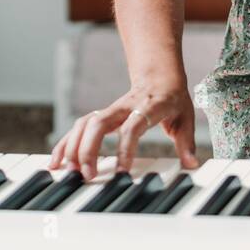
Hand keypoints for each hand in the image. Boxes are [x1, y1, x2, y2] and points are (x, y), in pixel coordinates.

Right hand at [48, 79, 200, 179]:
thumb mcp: (186, 117)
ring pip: (85, 123)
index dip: (125, 147)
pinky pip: (79, 127)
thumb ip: (186, 142)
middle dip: (89, 149)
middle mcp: (125, 106)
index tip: (121, 170)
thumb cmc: (173, 98)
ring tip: (68, 171)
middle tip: (87, 175)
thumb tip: (192, 164)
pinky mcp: (102, 115)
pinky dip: (66, 143)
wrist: (160, 74)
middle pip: (99, 123)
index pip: (133, 126)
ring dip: (74, 147)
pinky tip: (57, 161)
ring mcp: (111, 110)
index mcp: (149, 106)